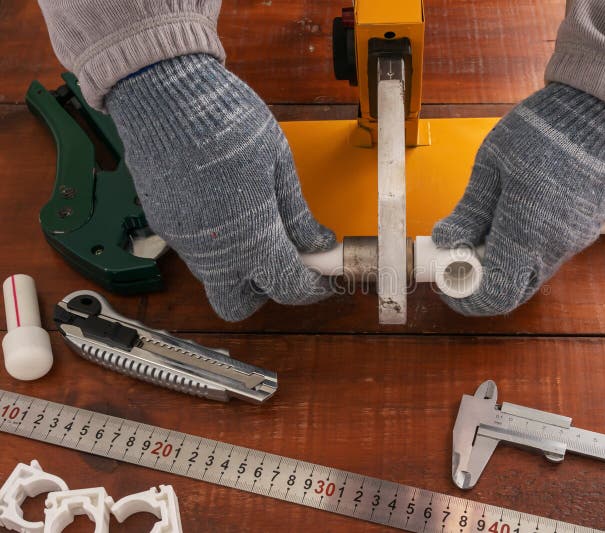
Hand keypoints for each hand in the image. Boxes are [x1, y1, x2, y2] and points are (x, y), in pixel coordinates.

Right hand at [107, 54, 335, 320]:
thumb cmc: (223, 119)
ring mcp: (183, 241)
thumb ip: (296, 214)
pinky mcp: (164, 224)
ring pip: (217, 277)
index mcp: (250, 239)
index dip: (313, 285)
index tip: (324, 272)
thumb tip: (316, 243)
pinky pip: (196, 250)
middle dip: (266, 289)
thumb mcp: (278, 164)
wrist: (161, 91)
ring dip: (241, 263)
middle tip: (285, 255)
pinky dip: (217, 242)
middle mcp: (213, 252)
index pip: (289, 287)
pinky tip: (227, 205)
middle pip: (241, 304)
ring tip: (257, 218)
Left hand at [432, 83, 604, 315]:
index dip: (466, 297)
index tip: (448, 276)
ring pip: (532, 270)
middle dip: (483, 278)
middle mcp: (553, 250)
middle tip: (463, 249)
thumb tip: (446, 240)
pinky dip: (526, 246)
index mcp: (525, 237)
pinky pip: (549, 251)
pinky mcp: (585, 229)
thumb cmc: (541, 132)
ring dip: (505, 260)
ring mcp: (573, 241)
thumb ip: (470, 210)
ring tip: (487, 224)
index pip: (494, 296)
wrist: (601, 110)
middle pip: (514, 289)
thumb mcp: (491, 166)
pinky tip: (516, 212)